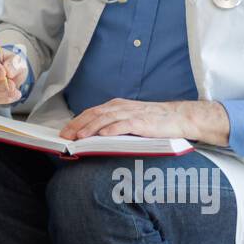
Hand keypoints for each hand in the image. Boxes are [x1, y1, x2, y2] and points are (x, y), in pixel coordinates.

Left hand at [59, 99, 230, 144]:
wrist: (179, 117)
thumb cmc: (154, 121)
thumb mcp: (130, 118)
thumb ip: (113, 123)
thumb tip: (94, 136)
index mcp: (116, 105)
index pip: (91, 112)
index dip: (76, 121)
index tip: (64, 132)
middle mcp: (121, 106)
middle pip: (94, 114)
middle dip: (77, 125)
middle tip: (65, 137)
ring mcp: (131, 113)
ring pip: (106, 119)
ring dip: (90, 128)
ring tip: (79, 137)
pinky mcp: (142, 121)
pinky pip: (124, 125)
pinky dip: (112, 129)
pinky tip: (102, 136)